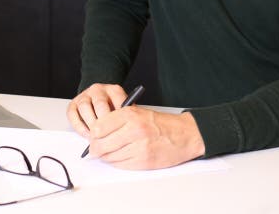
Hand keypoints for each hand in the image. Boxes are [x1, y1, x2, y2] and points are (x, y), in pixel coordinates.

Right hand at [67, 83, 127, 138]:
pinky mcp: (73, 103)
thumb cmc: (113, 111)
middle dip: (102, 123)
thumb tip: (124, 132)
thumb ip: (124, 118)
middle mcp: (99, 90)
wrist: (99, 103)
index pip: (118, 101)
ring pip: (85, 107)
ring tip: (96, 137)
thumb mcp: (123, 112)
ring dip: (90, 124)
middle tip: (106, 137)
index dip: (118, 119)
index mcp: (114, 90)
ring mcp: (84, 95)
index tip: (119, 132)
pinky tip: (87, 134)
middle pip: (100, 104)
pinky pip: (73, 114)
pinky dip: (79, 126)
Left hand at [86, 107, 205, 169]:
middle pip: (101, 144)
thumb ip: (117, 121)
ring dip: (106, 156)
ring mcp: (139, 147)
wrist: (185, 135)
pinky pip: (120, 165)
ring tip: (110, 151)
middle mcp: (134, 130)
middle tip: (95, 148)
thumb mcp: (138, 112)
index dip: (92, 134)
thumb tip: (95, 133)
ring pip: (109, 156)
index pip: (98, 127)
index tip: (93, 136)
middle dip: (95, 148)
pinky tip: (121, 156)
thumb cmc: (161, 124)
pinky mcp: (144, 161)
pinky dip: (117, 162)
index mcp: (131, 115)